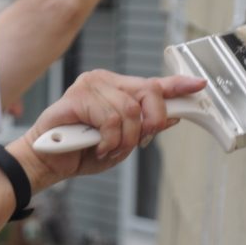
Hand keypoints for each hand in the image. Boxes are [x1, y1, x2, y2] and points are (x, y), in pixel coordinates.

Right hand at [17, 70, 206, 183]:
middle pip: (148, 92)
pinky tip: (97, 146)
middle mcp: (104, 81)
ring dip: (125, 139)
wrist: (47, 163)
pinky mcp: (77, 97)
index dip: (177, 85)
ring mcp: (89, 86)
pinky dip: (109, 140)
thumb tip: (172, 118)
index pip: (152, 83)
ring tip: (108, 149)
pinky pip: (110, 119)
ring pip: (130, 111)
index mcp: (116, 89)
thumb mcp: (121, 142)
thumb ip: (144, 127)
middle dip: (152, 122)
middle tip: (140, 141)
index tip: (198, 85)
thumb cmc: (79, 152)